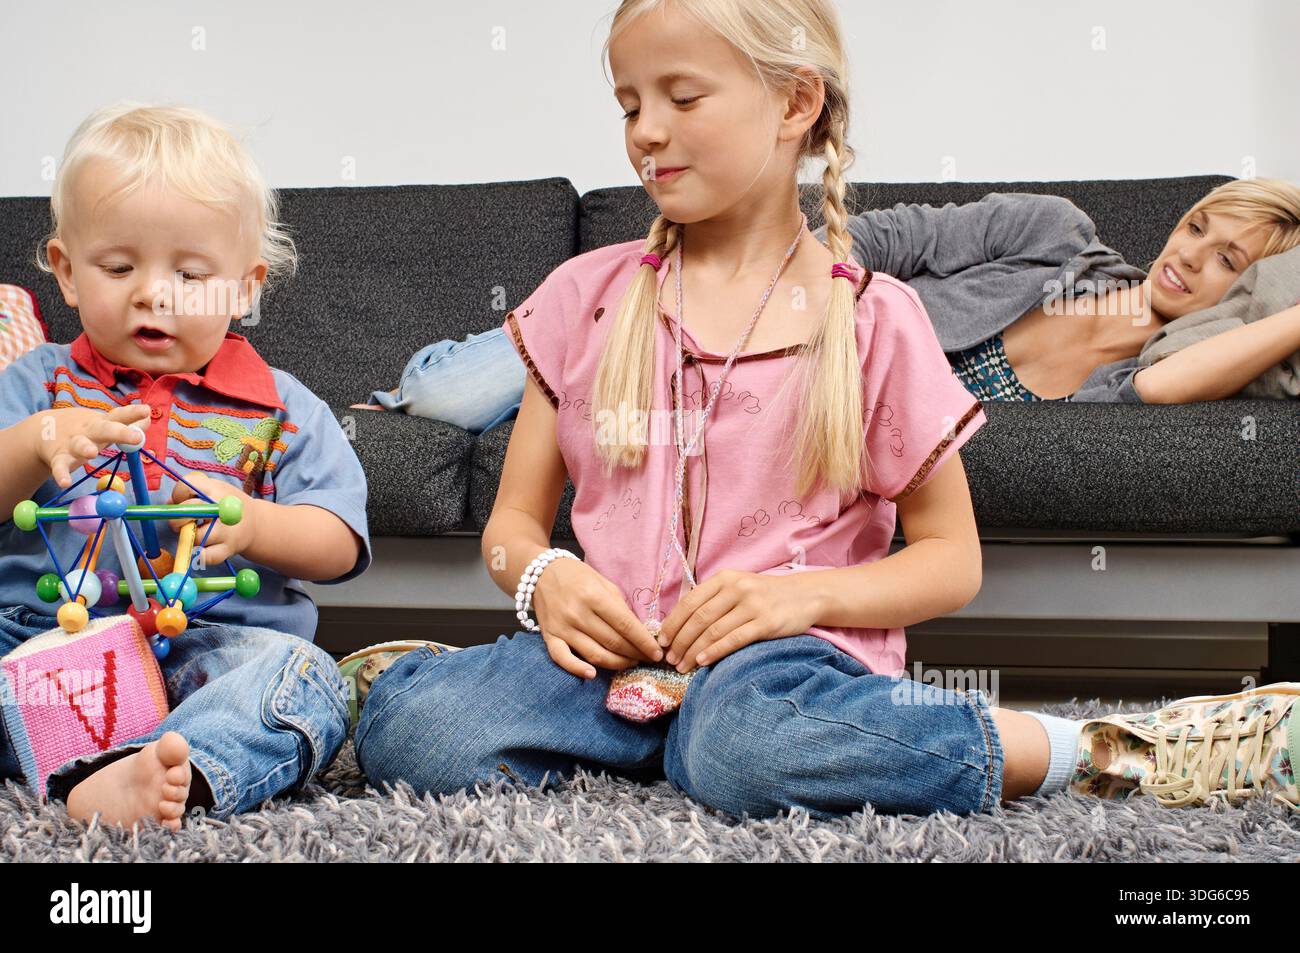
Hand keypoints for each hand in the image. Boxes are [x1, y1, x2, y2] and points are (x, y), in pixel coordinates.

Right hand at [32, 404, 153, 487]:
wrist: (45, 429)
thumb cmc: (87, 429)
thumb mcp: (106, 423)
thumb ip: (127, 423)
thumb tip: (149, 419)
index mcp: (103, 422)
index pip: (119, 415)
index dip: (133, 413)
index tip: (146, 410)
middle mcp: (89, 431)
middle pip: (105, 429)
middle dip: (120, 432)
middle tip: (136, 436)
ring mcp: (72, 443)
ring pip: (80, 444)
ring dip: (85, 448)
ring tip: (92, 453)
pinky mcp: (58, 457)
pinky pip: (60, 466)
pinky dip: (61, 474)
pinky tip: (64, 482)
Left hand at [168, 473, 256, 566]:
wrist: (256, 522)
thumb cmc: (226, 504)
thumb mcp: (213, 489)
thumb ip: (190, 493)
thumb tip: (169, 504)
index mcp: (215, 489)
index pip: (186, 487)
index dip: (178, 495)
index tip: (182, 501)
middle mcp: (222, 508)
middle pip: (190, 510)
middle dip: (177, 519)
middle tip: (179, 523)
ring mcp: (226, 529)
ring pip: (196, 536)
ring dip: (189, 537)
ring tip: (195, 533)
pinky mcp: (229, 548)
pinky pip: (207, 556)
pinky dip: (200, 556)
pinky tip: (200, 551)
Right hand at [531, 556, 663, 678]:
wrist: (540, 573)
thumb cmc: (578, 576)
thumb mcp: (604, 583)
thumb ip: (620, 606)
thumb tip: (639, 631)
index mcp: (594, 596)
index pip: (625, 625)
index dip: (644, 642)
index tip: (657, 653)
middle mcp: (578, 614)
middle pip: (613, 642)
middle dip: (635, 654)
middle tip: (649, 659)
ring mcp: (562, 627)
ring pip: (594, 654)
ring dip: (617, 663)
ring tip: (631, 662)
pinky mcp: (549, 637)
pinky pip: (562, 658)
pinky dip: (577, 669)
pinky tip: (592, 675)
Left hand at [656, 569, 819, 673]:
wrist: (804, 596)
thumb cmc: (764, 596)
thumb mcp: (737, 587)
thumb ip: (713, 600)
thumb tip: (679, 625)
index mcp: (724, 579)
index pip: (689, 601)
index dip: (673, 623)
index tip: (661, 641)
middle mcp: (736, 588)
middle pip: (698, 618)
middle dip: (680, 642)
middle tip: (669, 660)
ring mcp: (752, 605)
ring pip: (713, 631)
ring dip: (693, 651)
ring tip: (682, 666)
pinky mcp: (766, 623)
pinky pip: (733, 640)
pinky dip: (714, 652)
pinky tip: (702, 662)